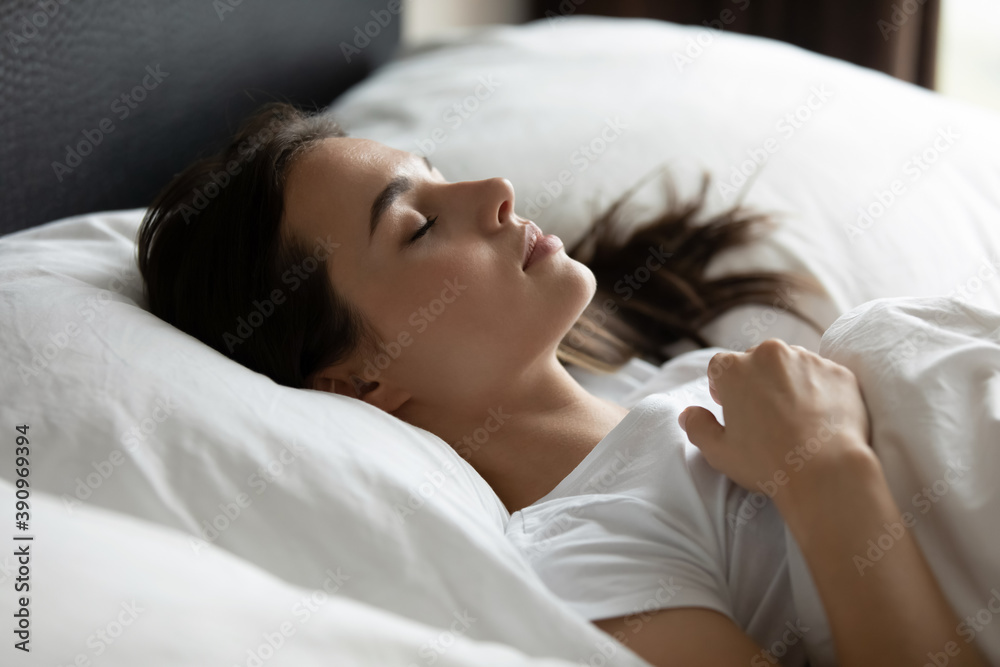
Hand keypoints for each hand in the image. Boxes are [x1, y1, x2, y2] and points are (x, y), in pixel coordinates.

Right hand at [678, 339, 871, 499]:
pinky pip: (824, 377)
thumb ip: (697, 427)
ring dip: (789, 383)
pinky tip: (820, 420)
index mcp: (734, 369)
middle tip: (765, 415)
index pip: (720, 367)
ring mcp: (809, 360)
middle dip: (758, 381)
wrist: (826, 472)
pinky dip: (821, 391)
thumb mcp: (718, 452)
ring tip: (795, 418)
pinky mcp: (839, 373)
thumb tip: (689, 413)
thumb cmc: (767, 463)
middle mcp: (770, 354)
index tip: (732, 407)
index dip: (723, 387)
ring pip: (792, 365)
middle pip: (757, 360)